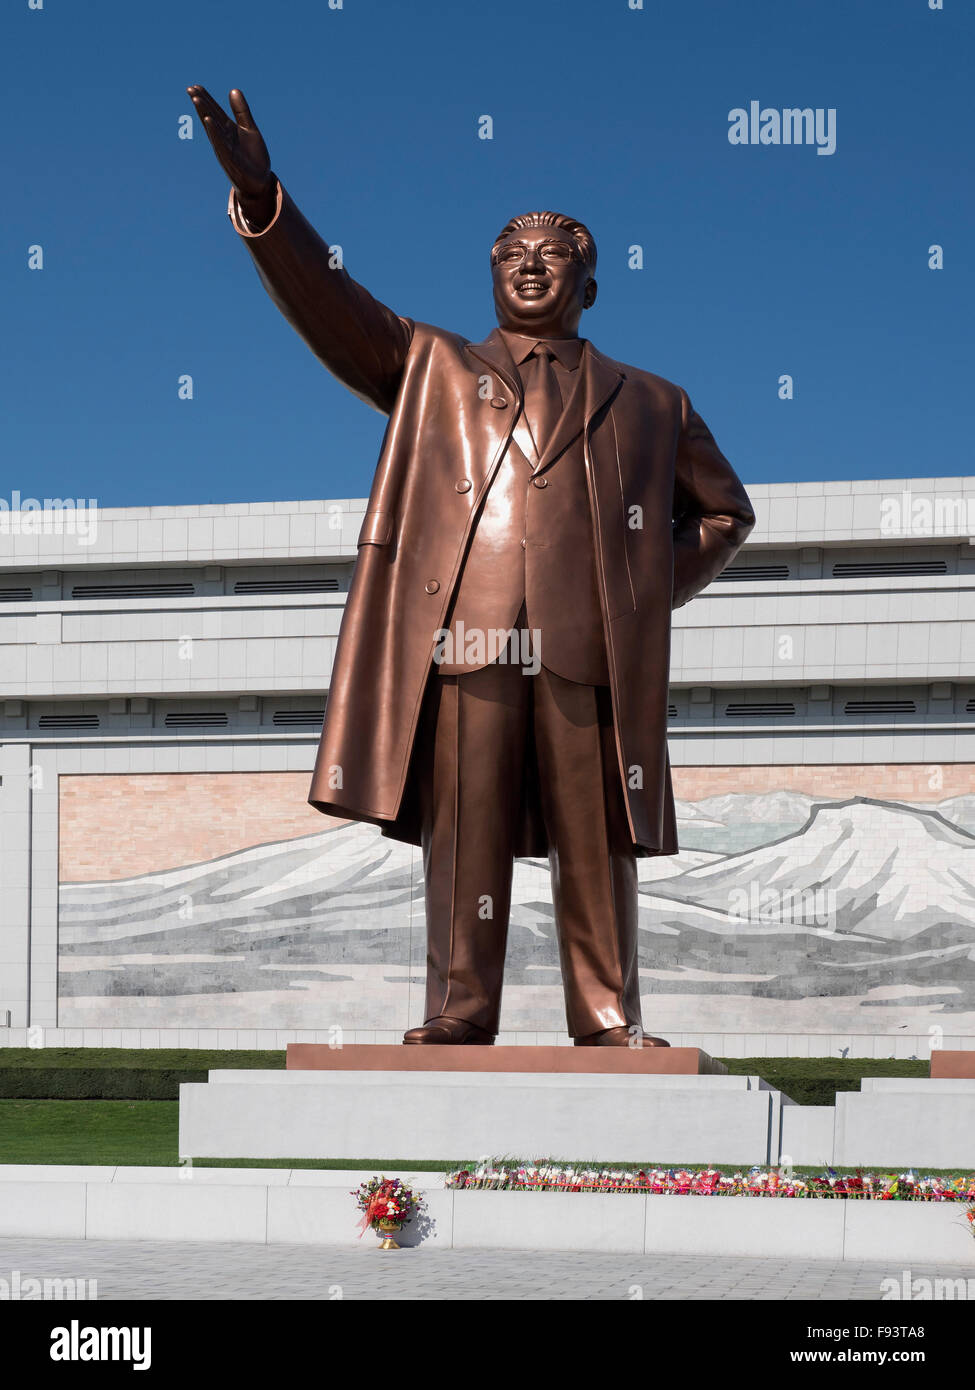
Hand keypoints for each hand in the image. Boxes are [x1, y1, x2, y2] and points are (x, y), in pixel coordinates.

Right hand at [187, 85, 273, 211]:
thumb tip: (233, 90)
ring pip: (212, 129)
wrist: (260, 181)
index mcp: (228, 130)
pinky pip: (220, 144)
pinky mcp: (231, 160)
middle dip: (201, 103)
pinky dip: (214, 132)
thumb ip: (241, 111)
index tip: (195, 86)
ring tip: (196, 99)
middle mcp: (223, 138)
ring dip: (204, 113)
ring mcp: (226, 149)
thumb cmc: (253, 157)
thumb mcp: (250, 129)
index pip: (214, 111)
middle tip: (190, 89)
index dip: (206, 99)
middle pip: (210, 117)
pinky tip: (208, 120)